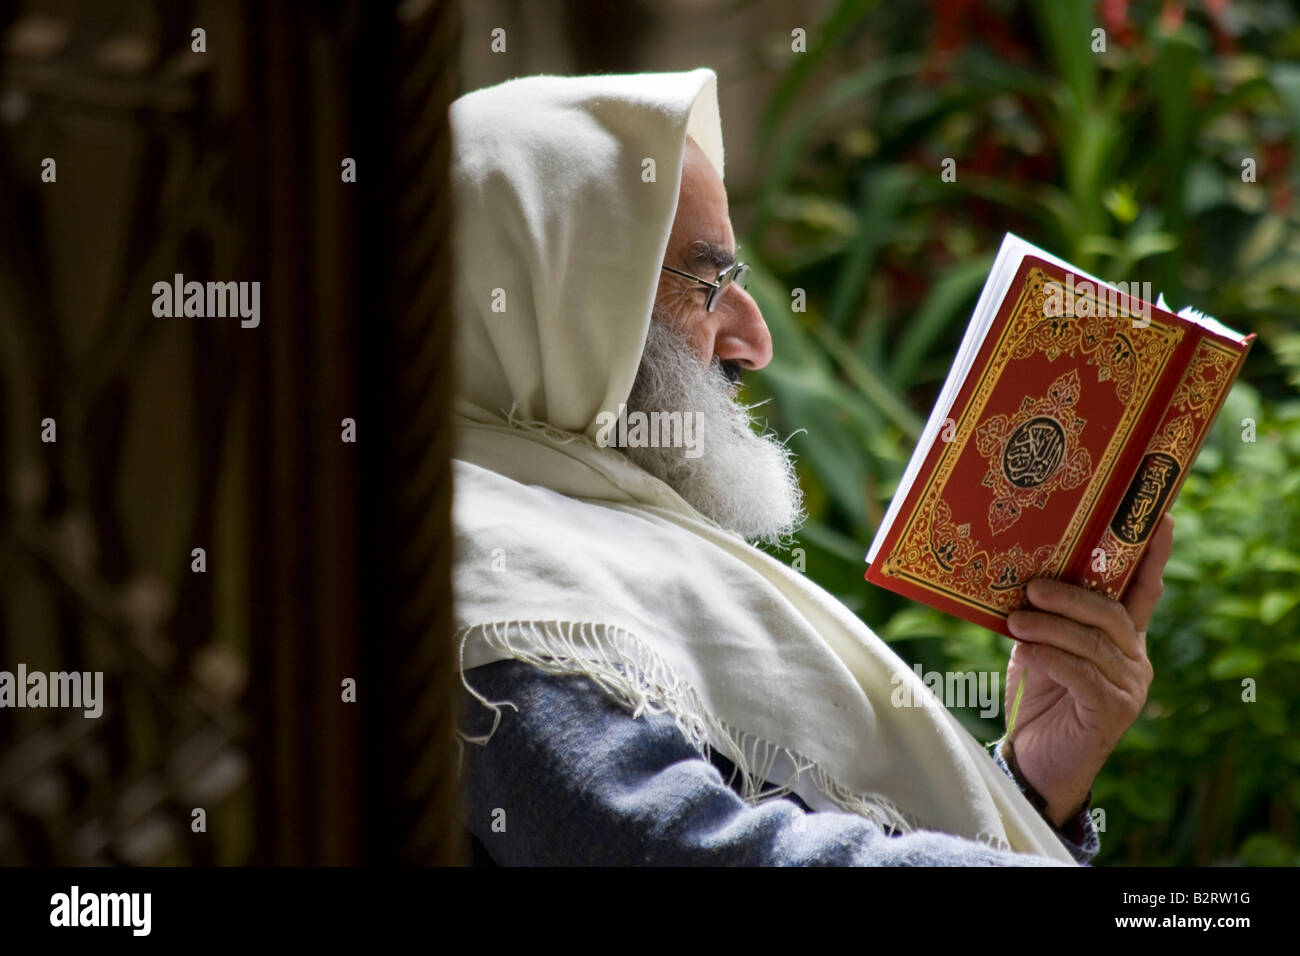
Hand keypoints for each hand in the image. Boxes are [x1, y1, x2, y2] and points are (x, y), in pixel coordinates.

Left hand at [1003, 513, 1173, 826]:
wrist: (1032, 760)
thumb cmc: (1037, 697)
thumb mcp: (1039, 646)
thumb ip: (1044, 617)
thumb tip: (1022, 575)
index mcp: (1121, 637)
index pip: (1143, 590)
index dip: (1153, 554)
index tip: (1162, 516)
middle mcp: (1134, 658)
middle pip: (1112, 613)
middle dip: (1072, 595)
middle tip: (1032, 588)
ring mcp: (1128, 686)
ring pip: (1092, 642)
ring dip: (1050, 627)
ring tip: (1015, 621)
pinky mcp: (1111, 711)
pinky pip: (1081, 673)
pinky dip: (1049, 657)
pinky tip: (1024, 653)